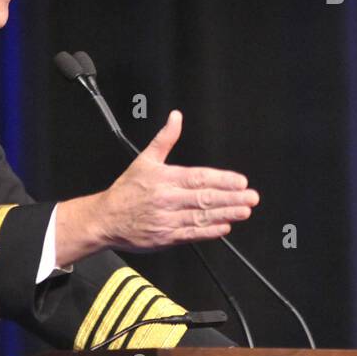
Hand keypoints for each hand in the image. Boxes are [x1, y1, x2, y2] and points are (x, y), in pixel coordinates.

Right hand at [92, 110, 258, 251]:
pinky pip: (192, 234)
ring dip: (226, 214)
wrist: (105, 219)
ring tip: (244, 211)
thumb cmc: (126, 190)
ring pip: (202, 217)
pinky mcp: (166, 238)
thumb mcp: (144, 159)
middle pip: (204, 198)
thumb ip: (165, 139)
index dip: (222, 180)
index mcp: (165, 179)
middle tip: (251, 197)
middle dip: (231, 198)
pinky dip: (209, 232)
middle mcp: (168, 199)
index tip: (240, 181)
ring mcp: (168, 220)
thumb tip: (176, 117)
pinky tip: (224, 227)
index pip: (199, 178)